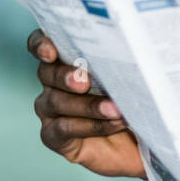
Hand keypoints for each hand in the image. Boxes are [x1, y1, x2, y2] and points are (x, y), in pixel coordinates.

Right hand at [27, 29, 145, 179]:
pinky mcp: (53, 135)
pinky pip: (65, 129)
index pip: (41, 43)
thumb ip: (123, 60)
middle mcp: (53, 82)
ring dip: (89, 105)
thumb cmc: (132, 97)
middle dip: (66, 76)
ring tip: (115, 109)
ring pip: (57, 102)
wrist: (138, 137)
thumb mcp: (131, 73)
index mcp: (66, 59)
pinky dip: (92, 125)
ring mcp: (50, 109)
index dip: (40, 44)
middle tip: (85, 82)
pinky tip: (115, 123)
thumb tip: (132, 47)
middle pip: (48, 72)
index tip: (50, 52)